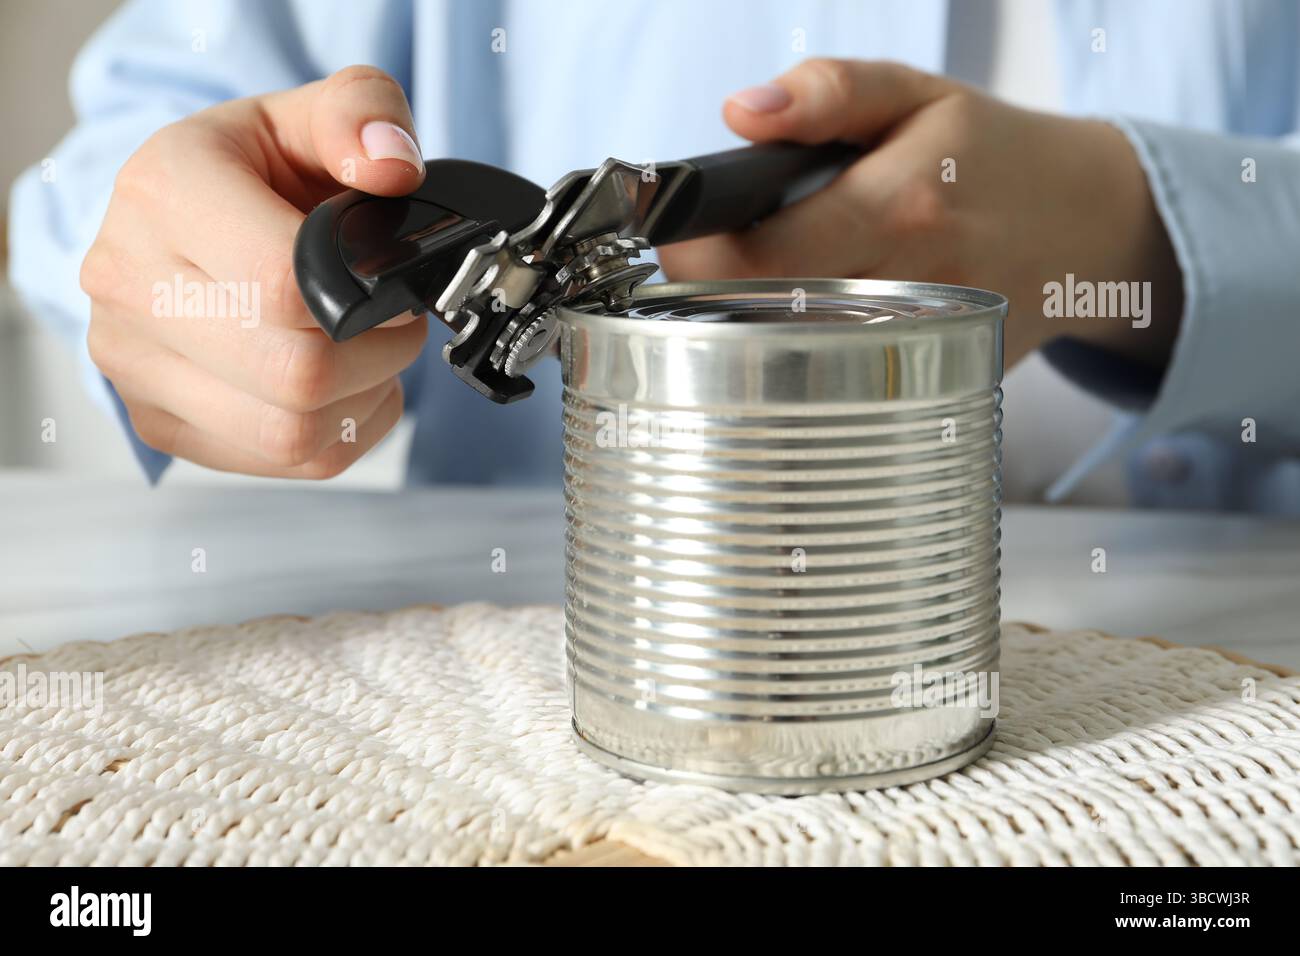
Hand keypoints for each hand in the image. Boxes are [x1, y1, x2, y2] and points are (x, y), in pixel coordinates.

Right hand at [81, 66, 428, 477]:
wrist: (190, 218)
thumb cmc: (258, 171)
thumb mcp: (313, 114)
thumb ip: (365, 115)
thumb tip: (392, 168)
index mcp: (162, 192)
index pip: (282, 284)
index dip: (367, 300)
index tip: (394, 284)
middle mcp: (129, 283)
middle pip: (294, 374)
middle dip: (376, 355)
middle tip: (392, 323)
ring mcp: (134, 364)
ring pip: (289, 433)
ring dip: (361, 401)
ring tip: (367, 354)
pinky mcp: (158, 422)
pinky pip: (280, 462)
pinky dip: (338, 436)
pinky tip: (342, 391)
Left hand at [659, 59, 1182, 369]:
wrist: (1089, 228)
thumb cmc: (992, 155)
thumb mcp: (918, 95)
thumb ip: (829, 92)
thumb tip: (740, 110)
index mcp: (900, 207)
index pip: (762, 258)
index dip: (696, 258)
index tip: (672, 241)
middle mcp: (910, 287)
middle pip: (768, 319)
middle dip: (710, 296)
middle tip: (697, 265)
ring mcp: (921, 346)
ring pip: (797, 361)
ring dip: (750, 329)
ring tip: (748, 288)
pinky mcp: (930, 381)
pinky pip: (841, 381)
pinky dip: (804, 355)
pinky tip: (805, 320)